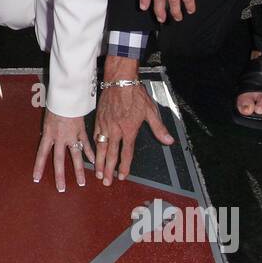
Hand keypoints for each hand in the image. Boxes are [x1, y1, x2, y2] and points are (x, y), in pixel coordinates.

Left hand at [32, 109, 91, 192]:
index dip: (39, 167)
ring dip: (78, 171)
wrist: (66, 96)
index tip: (36, 178)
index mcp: (48, 134)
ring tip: (81, 183)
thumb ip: (48, 131)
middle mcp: (59, 138)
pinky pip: (86, 145)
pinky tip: (95, 163)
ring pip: (75, 157)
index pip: (42, 154)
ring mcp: (71, 136)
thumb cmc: (55, 105)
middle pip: (59, 160)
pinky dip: (91, 153)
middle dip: (59, 176)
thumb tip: (46, 140)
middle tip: (61, 189)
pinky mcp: (81, 132)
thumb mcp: (47, 119)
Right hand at [93, 62, 173, 185]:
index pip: (126, 153)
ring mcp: (105, 125)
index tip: (122, 176)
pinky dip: (93, 146)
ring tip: (96, 173)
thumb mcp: (151, 111)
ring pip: (100, 147)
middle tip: (105, 181)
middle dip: (108, 170)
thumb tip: (169, 141)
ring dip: (99, 162)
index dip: (124, 166)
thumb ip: (159, 129)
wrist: (120, 81)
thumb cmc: (135, 95)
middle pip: (111, 154)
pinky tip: (92, 153)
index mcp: (129, 130)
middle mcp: (116, 130)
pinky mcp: (99, 119)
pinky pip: (95, 136)